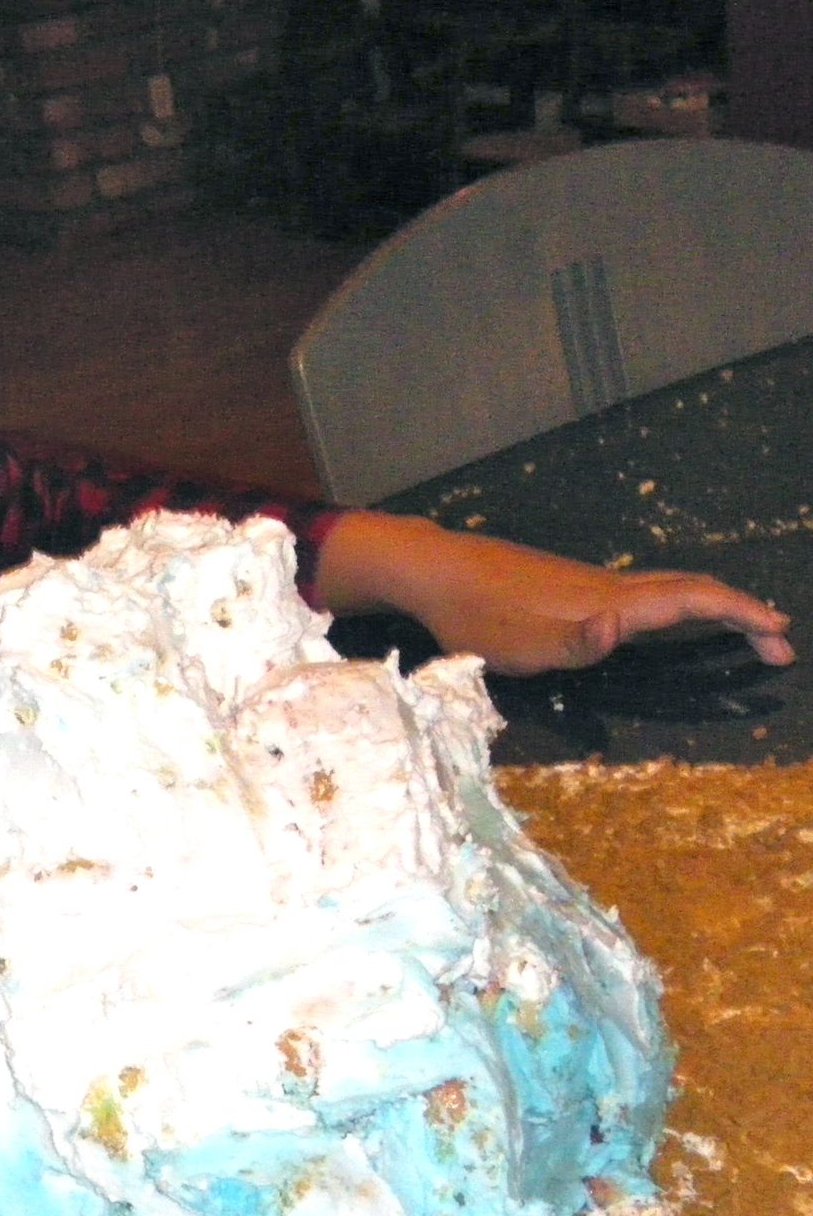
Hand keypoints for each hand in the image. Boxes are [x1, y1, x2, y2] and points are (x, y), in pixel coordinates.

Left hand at [311, 512, 795, 677]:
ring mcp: (590, 581)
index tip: (779, 637)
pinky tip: (671, 620)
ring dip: (713, 608)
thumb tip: (620, 629)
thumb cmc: (474, 615)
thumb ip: (575, 643)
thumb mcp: (519, 645)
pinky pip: (645, 591)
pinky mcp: (571, 585)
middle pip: (690, 591)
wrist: (436, 570)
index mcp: (606, 602)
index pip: (690, 602)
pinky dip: (680, 604)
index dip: (739, 616)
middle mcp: (608, 585)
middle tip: (778, 642)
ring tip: (743, 629)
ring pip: (668, 588)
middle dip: (740, 613)